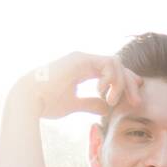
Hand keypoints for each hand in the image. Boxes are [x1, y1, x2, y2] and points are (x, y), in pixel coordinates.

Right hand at [12, 51, 143, 121]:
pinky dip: (111, 78)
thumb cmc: (46, 102)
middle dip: (130, 83)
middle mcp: (85, 61)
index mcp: (83, 70)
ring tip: (113, 100)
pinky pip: (107, 63)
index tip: (134, 98)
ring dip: (120, 83)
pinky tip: (104, 92)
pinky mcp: (81, 59)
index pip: (112, 71)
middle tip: (137, 102)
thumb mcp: (74, 105)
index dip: (126, 82)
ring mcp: (83, 58)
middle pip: (118, 66)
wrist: (29, 99)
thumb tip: (106, 108)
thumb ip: (90, 104)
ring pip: (115, 63)